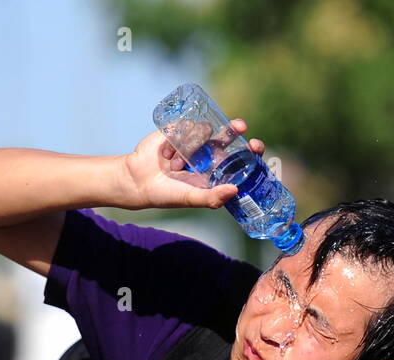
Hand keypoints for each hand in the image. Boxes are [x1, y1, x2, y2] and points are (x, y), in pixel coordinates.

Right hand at [121, 118, 264, 210]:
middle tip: (240, 127)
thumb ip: (212, 197)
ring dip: (190, 149)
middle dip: (235, 129)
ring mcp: (193, 141)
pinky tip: (165, 155)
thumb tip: (235, 190)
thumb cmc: (167, 194)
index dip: (250, 150)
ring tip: (174, 167)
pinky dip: (177, 142)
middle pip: (227, 137)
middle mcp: (207, 154)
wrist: (138, 181)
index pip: (239, 157)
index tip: (255, 146)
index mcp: (215, 170)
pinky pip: (186, 126)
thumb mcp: (191, 198)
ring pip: (204, 131)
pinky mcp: (177, 130)